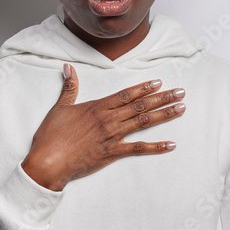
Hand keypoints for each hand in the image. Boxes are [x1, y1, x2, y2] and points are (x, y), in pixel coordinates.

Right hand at [20, 63, 185, 190]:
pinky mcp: (112, 153)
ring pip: (143, 123)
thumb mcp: (59, 108)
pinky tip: (171, 144)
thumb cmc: (52, 136)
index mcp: (97, 107)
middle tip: (180, 92)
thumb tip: (68, 68)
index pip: (125, 94)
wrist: (49, 162)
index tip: (158, 82)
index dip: (143, 87)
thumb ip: (69, 87)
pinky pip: (139, 149)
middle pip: (140, 106)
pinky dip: (156, 147)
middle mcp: (108, 120)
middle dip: (162, 98)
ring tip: (181, 108)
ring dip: (164, 115)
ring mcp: (112, 136)